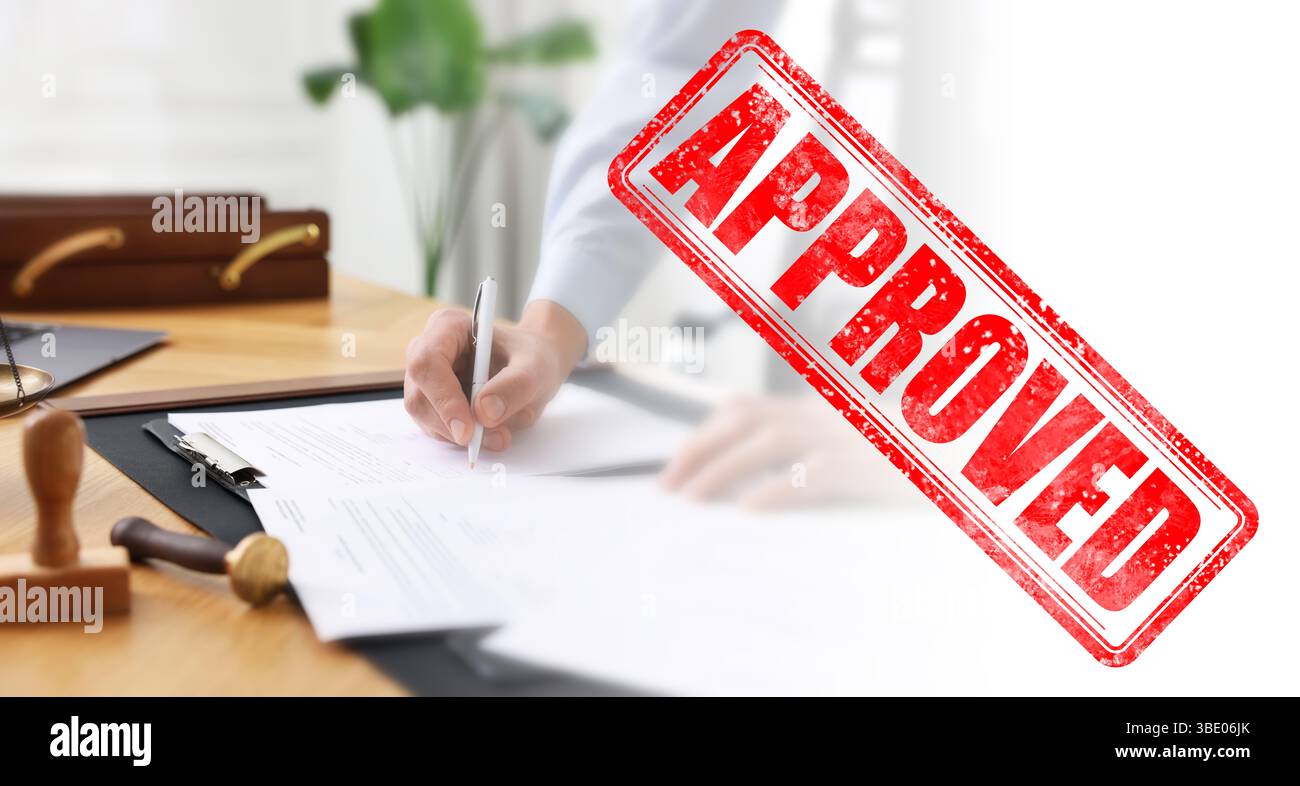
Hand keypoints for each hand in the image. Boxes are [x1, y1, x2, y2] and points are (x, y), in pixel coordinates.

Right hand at [403, 300, 586, 451]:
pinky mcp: (433, 405)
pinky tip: (490, 431)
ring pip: (426, 418)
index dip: (443, 398)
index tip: (468, 429)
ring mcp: (427, 381)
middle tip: (488, 438)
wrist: (535, 368)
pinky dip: (463, 439)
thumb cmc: (532, 357)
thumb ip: (514, 386)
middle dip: (452, 424)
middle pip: (420, 396)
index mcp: (447, 327)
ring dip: (461, 435)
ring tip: (501, 432)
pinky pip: (437, 430)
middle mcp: (428, 351)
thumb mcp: (535, 368)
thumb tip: (484, 413)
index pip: (427, 363)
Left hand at [659, 394, 913, 508]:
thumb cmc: (914, 455)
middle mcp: (826, 415)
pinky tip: (749, 510)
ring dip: (721, 470)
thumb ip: (812, 454)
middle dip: (697, 448)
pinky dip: (776, 491)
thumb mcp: (856, 447)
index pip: (746, 408)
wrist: (973, 452)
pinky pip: (813, 476)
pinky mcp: (868, 467)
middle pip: (744, 419)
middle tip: (665, 485)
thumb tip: (759, 482)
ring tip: (691, 498)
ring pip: (767, 444)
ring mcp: (847, 438)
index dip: (704, 432)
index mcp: (820, 410)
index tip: (676, 463)